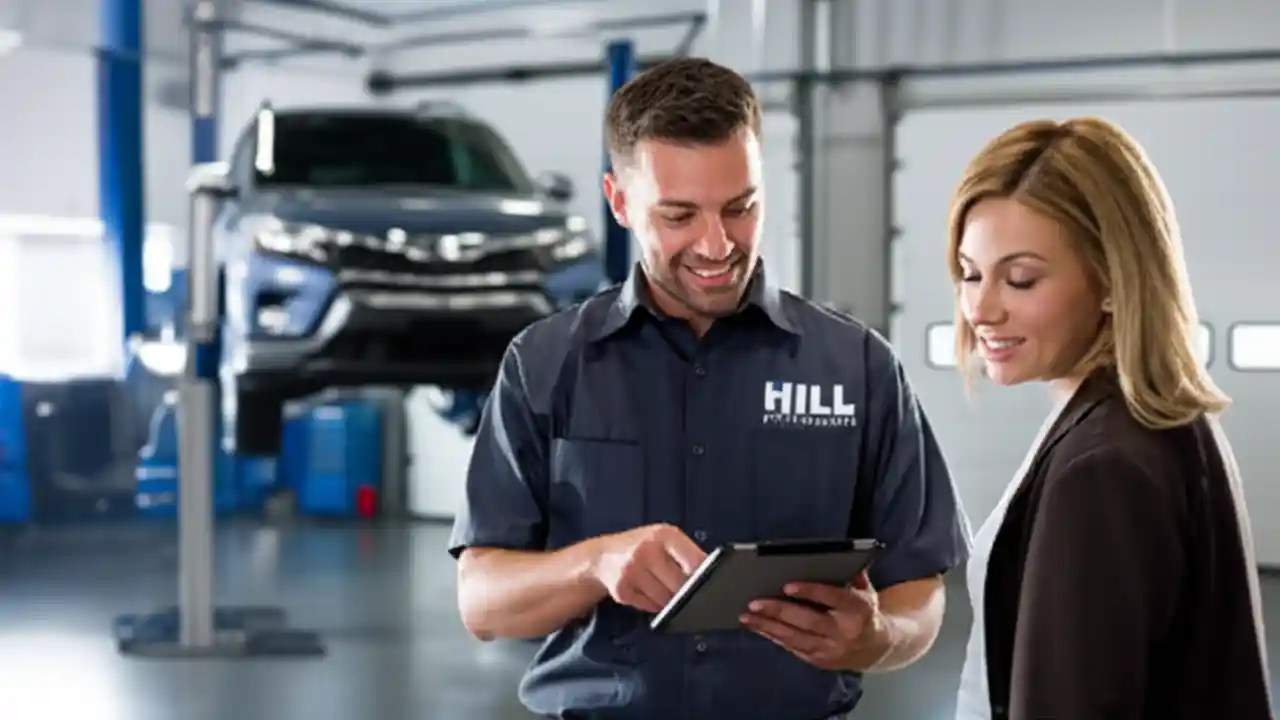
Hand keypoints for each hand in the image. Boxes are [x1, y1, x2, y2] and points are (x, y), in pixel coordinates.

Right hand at [589, 524, 708, 612]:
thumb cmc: (643, 547)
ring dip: (670, 601)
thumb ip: (687, 554)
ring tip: (666, 590)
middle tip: (690, 594)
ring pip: (666, 600)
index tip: (713, 586)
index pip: (695, 561)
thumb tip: (716, 578)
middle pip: (681, 585)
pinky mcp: (621, 590)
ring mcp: (631, 570)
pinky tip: (649, 592)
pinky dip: (654, 605)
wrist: (602, 556)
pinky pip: (650, 606)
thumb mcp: (664, 539)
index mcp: (664, 535)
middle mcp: (646, 550)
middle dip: (687, 593)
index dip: (705, 577)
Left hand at [739, 570, 891, 670]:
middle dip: (779, 612)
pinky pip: (792, 648)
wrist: (877, 648)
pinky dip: (773, 637)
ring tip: (746, 616)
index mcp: (859, 610)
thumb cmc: (864, 612)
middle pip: (807, 621)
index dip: (810, 591)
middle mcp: (844, 632)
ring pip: (795, 638)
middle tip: (754, 602)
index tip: (787, 585)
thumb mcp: (866, 590)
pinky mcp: (819, 660)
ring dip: (768, 627)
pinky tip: (758, 627)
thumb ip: (852, 573)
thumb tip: (836, 555)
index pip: (832, 598)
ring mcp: (831, 650)